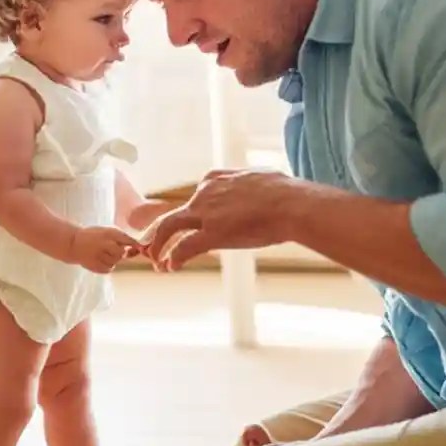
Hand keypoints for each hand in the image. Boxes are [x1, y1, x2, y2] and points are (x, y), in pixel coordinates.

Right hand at [69, 226, 139, 273]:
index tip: (136, 248)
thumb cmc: (94, 236)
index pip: (128, 240)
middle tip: (109, 249)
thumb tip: (139, 248)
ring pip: (115, 262)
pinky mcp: (97, 267)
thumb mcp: (107, 232)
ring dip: (112, 259)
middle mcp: (106, 244)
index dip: (134, 245)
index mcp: (109, 233)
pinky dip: (106, 265)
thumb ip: (122, 239)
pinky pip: (109, 268)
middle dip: (119, 252)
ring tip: (101, 253)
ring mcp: (101, 256)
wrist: (73, 244)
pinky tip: (98, 259)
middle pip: (122, 253)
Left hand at [144, 169, 300, 270]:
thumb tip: (256, 186)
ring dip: (158, 246)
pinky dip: (174, 258)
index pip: (195, 199)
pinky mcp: (211, 233)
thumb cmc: (285, 193)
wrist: (291, 205)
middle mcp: (204, 194)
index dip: (189, 217)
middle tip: (153, 247)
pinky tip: (171, 267)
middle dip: (159, 233)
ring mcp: (205, 213)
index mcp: (216, 180)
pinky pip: (184, 247)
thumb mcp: (260, 178)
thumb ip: (248, 184)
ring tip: (157, 262)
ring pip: (168, 228)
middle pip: (173, 214)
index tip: (188, 229)